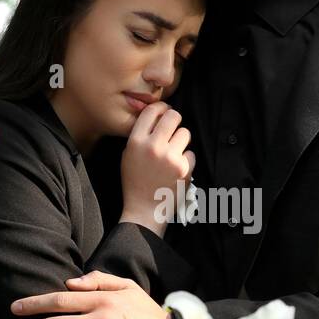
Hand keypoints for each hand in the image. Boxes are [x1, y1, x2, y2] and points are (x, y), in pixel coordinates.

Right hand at [119, 102, 194, 236]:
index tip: (165, 112)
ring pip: (185, 133)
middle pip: (173, 116)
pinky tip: (176, 170)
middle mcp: (153, 147)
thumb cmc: (135, 182)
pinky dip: (186, 160)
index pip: (152, 111)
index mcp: (136, 141)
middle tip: (173, 129)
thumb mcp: (128, 155)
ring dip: (181, 141)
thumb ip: (140, 135)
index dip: (161, 108)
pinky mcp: (184, 169)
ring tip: (173, 154)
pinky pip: (191, 153)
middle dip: (175, 120)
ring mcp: (170, 158)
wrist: (144, 210)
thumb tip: (157, 116)